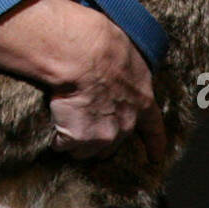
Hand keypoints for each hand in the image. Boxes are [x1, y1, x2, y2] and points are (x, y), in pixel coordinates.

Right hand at [46, 4, 165, 163]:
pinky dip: (57, 138)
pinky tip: (53, 125)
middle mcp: (125, 125)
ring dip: (77, 142)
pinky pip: (62, 145)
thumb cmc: (107, 48)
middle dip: (100, 139)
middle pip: (112, 146)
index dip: (154, 146)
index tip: (155, 158)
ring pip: (86, 151)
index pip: (154, 130)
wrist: (84, 56)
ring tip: (66, 124)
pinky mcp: (76, 138)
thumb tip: (122, 72)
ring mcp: (101, 135)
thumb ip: (130, 75)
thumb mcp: (131, 59)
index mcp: (142, 104)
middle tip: (86, 125)